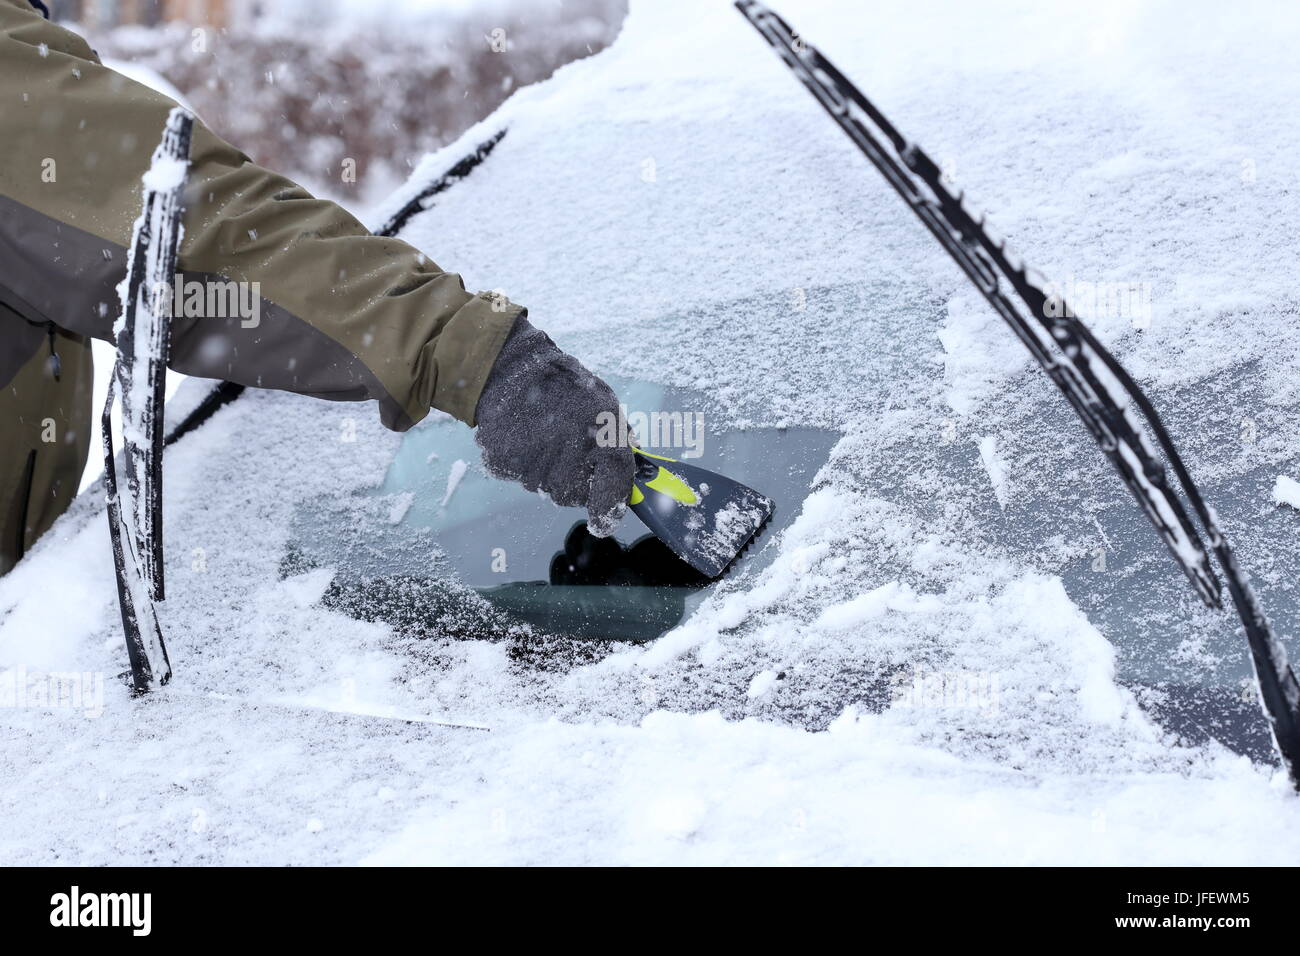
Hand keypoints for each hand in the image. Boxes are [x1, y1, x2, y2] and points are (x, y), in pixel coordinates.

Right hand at [474, 315, 633, 535]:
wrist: (511, 369)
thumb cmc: (564, 384)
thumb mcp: (605, 402)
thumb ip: (621, 435)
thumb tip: (632, 459)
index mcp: (603, 448)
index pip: (612, 496)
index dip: (608, 511)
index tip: (603, 520)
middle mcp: (569, 466)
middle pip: (573, 496)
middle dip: (575, 479)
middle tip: (567, 446)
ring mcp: (534, 470)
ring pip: (545, 487)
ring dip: (548, 469)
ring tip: (544, 433)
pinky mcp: (505, 467)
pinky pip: (519, 475)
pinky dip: (522, 461)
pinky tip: (524, 434)